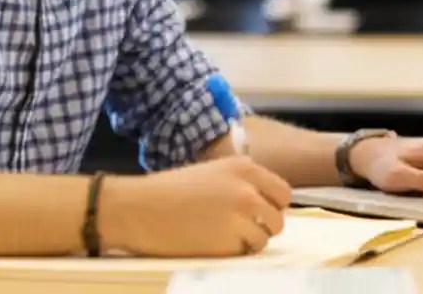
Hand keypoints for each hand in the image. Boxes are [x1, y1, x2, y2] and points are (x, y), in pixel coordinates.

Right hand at [99, 156, 291, 256]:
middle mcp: (247, 191)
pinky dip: (233, 252)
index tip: (263, 211)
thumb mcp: (212, 171)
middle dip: (264, 226)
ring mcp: (239, 218)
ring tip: (223, 235)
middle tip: (243, 228)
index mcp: (244, 168)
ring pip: (264, 239)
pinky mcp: (228, 243)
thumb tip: (264, 201)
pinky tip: (212, 242)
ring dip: (249, 241)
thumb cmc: (169, 190)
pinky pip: (244, 253)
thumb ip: (241, 182)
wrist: (139, 207)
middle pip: (278, 219)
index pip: (283, 192)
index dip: (273, 205)